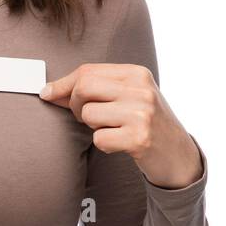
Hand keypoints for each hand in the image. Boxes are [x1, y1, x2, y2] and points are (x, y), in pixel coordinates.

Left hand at [39, 62, 202, 188]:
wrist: (178, 154)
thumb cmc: (146, 123)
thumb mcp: (129, 97)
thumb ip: (96, 89)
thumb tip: (49, 91)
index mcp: (137, 74)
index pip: (88, 71)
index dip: (63, 84)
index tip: (47, 93)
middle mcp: (141, 90)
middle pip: (84, 87)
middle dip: (75, 104)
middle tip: (86, 117)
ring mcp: (141, 113)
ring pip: (89, 114)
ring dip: (93, 128)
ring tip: (112, 129)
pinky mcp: (139, 138)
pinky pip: (99, 139)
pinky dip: (104, 145)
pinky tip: (120, 144)